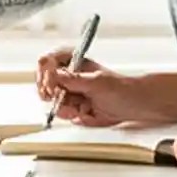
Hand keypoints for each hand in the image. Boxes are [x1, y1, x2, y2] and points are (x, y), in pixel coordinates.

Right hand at [37, 52, 176, 126]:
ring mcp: (69, 92)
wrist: (133, 106)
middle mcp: (68, 76)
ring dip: (64, 106)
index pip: (46, 62)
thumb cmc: (122, 88)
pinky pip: (61, 113)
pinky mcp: (72, 107)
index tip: (52, 84)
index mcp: (73, 62)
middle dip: (51, 93)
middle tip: (61, 97)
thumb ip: (74, 80)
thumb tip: (55, 76)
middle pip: (43, 82)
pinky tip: (84, 112)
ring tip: (81, 106)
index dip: (45, 74)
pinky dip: (71, 115)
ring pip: (50, 101)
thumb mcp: (97, 82)